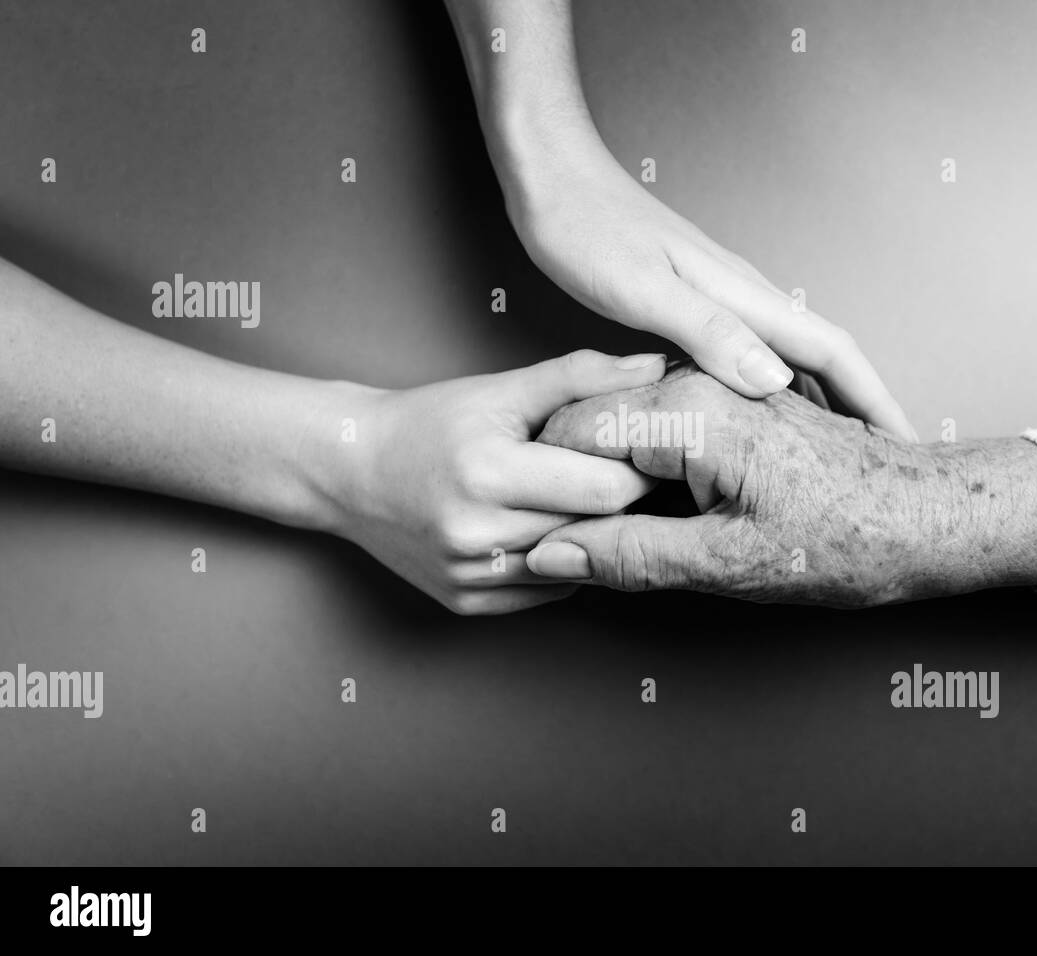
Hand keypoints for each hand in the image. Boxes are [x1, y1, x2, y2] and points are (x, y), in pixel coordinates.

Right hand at [308, 350, 666, 614]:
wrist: (350, 471)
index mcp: (489, 473)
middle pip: (594, 528)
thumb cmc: (429, 423)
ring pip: (575, 563)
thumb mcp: (501, 389)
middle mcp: (478, 534)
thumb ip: (581, 377)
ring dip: (589, 534)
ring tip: (579, 498)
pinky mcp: (466, 601)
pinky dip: (559, 561)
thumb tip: (655, 365)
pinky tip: (546, 527)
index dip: (637, 471)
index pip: (605, 489)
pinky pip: (546, 590)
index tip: (645, 453)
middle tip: (627, 475)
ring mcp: (470, 575)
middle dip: (618, 502)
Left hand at [501, 139, 917, 440]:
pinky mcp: (696, 305)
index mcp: (743, 295)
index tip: (903, 444)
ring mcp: (723, 300)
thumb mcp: (641, 287)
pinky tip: (765, 416)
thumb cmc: (584, 229)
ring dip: (825, 400)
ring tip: (840, 452)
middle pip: (824, 357)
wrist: (552, 178)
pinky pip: (756, 355)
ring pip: (793, 357)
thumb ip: (706, 330)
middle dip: (862, 406)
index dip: (873, 398)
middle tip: (884, 464)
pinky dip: (778, 389)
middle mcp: (745, 297)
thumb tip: (775, 380)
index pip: (831, 349)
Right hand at [523, 364, 1036, 606]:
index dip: (548, 491)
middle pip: (596, 427)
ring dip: (615, 485)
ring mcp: (720, 388)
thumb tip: (552, 553)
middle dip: (579, 487)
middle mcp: (701, 381)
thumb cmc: (852, 537)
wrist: (931, 519)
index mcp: (689, 408)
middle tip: (583, 549)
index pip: (570, 433)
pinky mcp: (737, 407)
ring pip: (629, 431)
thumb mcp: (728, 562)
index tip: (546, 538)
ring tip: (621, 540)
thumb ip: (629, 554)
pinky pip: (665, 433)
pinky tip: (663, 519)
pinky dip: (649, 477)